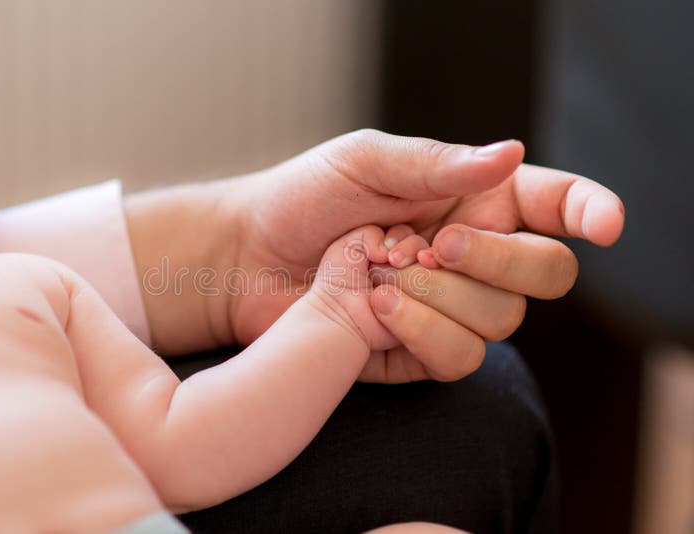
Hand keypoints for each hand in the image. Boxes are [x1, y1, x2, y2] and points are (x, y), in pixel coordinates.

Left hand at [229, 129, 623, 381]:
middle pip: (546, 274)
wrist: (246, 257)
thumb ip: (436, 164)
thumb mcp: (365, 161)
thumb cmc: (303, 197)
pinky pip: (458, 359)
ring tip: (383, 273)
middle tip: (434, 244)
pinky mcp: (418, 351)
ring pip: (503, 321)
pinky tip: (376, 308)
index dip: (589, 211)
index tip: (606, 225)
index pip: (552, 206)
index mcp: (472, 201)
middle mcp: (473, 258)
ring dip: (444, 297)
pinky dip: (423, 332)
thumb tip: (510, 153)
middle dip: (499, 261)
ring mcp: (450, 308)